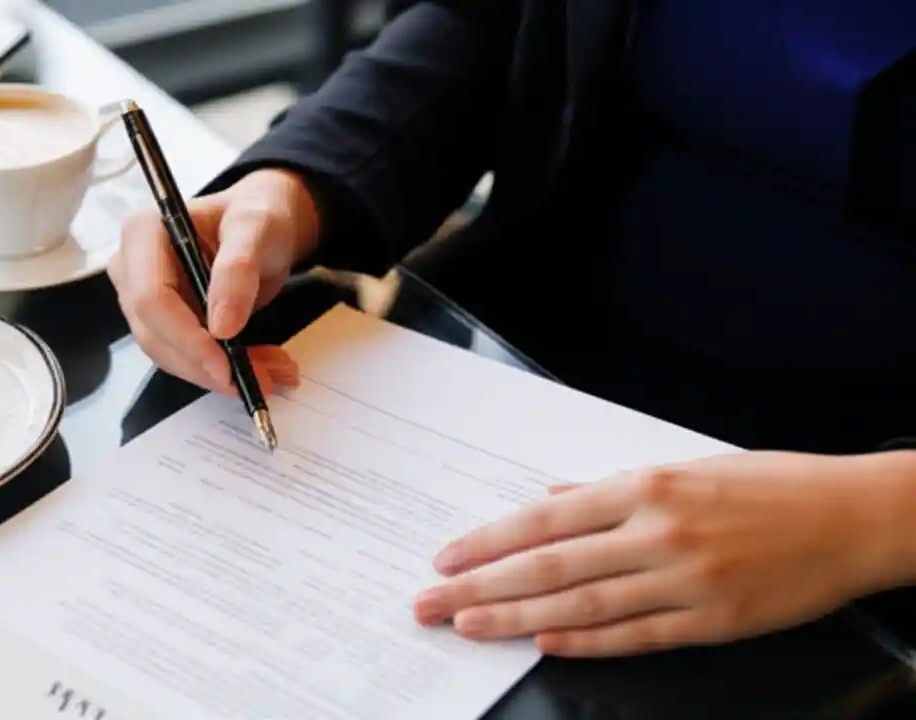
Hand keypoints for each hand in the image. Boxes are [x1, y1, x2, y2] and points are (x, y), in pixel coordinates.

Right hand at [108, 168, 320, 394]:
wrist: (263, 224)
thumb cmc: (256, 214)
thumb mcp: (257, 228)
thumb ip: (238, 269)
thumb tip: (222, 327)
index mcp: (144, 232)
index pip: (151, 298)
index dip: (186, 338)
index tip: (227, 365)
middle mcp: (132, 266)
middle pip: (154, 333)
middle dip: (207, 364)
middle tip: (263, 378)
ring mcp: (142, 296)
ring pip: (168, 354)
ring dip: (218, 373)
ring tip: (273, 372)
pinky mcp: (162, 320)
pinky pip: (183, 356)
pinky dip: (220, 368)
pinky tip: (258, 366)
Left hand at [413, 450, 915, 656]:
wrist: (850, 518)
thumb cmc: (766, 485)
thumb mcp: (683, 468)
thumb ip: (610, 488)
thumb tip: (551, 494)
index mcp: (644, 486)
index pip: (545, 518)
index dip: (489, 541)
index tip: (445, 558)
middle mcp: (656, 531)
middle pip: (549, 565)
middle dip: (481, 586)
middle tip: (431, 603)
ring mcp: (684, 579)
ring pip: (582, 604)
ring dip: (516, 618)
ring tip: (468, 627)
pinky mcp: (712, 619)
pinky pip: (636, 636)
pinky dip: (586, 643)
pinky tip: (544, 645)